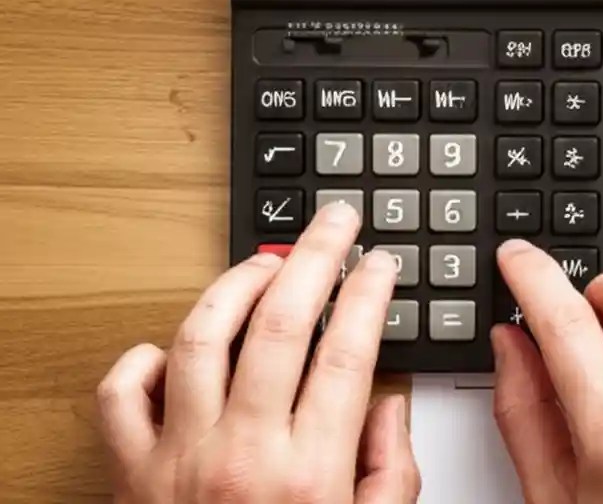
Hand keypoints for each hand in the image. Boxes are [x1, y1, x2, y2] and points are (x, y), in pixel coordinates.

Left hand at [96, 202, 420, 502]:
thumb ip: (389, 471)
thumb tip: (388, 406)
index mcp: (310, 473)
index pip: (346, 351)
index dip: (368, 293)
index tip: (381, 264)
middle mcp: (243, 455)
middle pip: (282, 323)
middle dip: (315, 257)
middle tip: (334, 222)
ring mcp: (179, 458)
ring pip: (202, 336)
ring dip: (236, 285)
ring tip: (264, 263)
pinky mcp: (130, 472)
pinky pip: (121, 393)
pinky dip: (144, 356)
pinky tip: (178, 345)